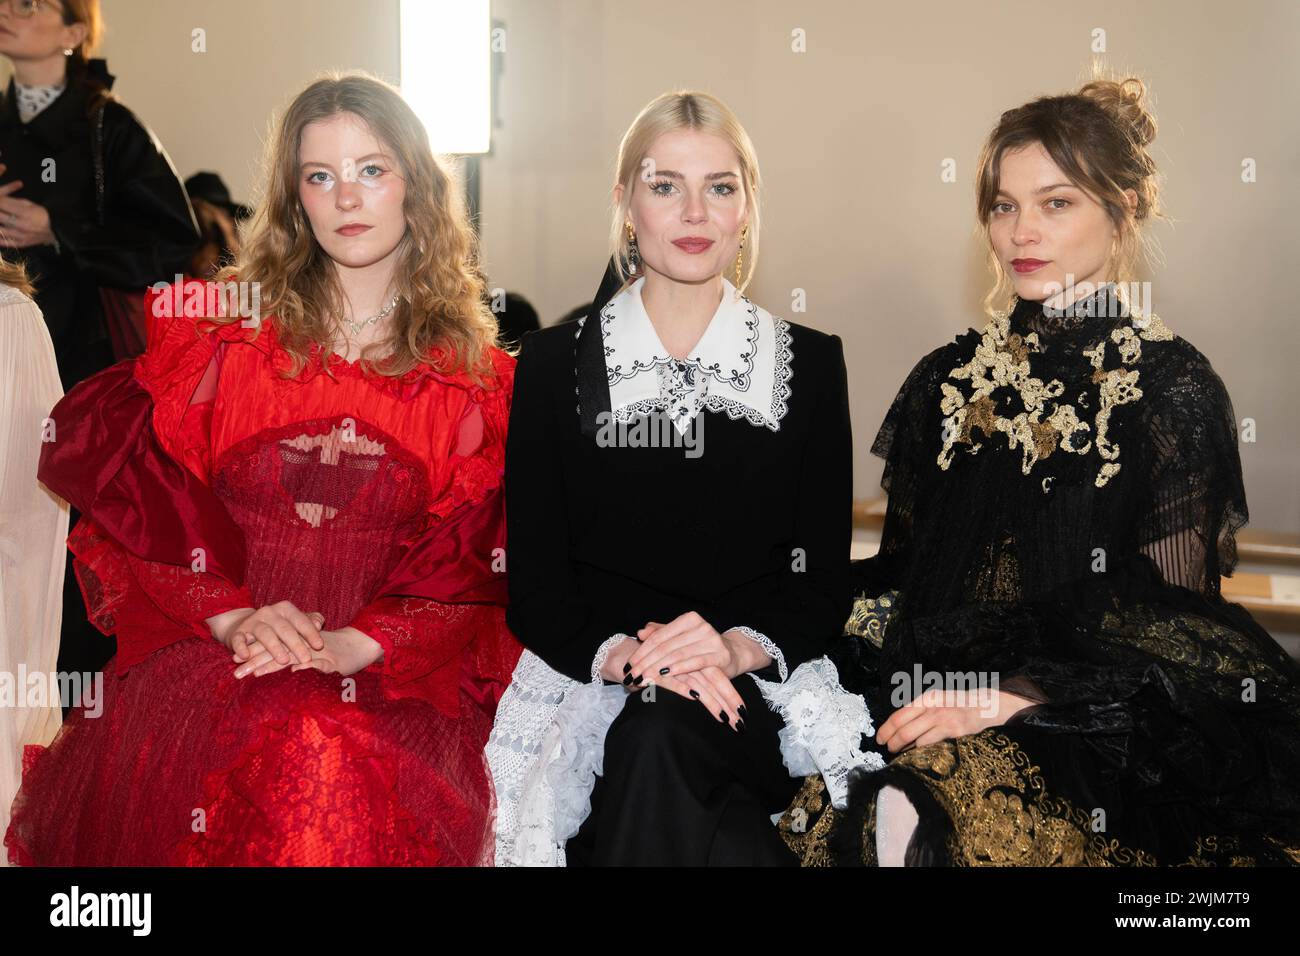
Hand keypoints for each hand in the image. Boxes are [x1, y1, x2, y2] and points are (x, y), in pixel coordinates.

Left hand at [0, 171, 54, 247]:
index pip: (4, 204)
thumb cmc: (41, 214)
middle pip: (1, 217)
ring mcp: (23, 236)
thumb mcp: (30, 204)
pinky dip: (0, 240)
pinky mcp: (22, 243)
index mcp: (26, 213)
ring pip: (2, 231)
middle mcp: (23, 225)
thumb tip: (0, 198)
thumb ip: (13, 201)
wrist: (55, 230)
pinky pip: (7, 243)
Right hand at [211, 600, 324, 666]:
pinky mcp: (237, 633)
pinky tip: (245, 656)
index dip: (310, 633)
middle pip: (285, 629)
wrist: (244, 625)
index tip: (319, 646)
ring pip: (265, 634)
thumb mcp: (294, 622)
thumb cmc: (277, 627)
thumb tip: (319, 623)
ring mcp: (253, 622)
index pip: (301, 620)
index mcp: (285, 609)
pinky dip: (241, 647)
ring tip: (284, 660)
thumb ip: (309, 621)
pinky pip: (239, 639)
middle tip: (306, 659)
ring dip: (275, 647)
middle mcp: (269, 613)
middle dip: (296, 644)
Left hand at [234, 626, 382, 678]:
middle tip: (236, 672)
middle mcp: (307, 643)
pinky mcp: (334, 661)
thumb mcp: (320, 656)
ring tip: (253, 675)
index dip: (255, 652)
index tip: (235, 660)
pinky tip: (291, 671)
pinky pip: (318, 662)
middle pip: (277, 650)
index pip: (274, 644)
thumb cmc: (343, 653)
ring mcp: (320, 652)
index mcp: (300, 640)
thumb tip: (291, 670)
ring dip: (272, 665)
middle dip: (255, 662)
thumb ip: (304, 660)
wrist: (366, 644)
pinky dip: (306, 666)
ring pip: (292, 656)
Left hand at [627, 611, 768, 681]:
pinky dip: (679, 668)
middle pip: (666, 646)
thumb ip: (661, 633)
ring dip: (657, 668)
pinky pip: (695, 662)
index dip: (642, 651)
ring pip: (677, 655)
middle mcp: (701, 626)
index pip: (659, 636)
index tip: (629, 665)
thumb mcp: (680, 639)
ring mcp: (711, 640)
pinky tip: (666, 675)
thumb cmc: (701, 647)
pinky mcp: (720, 655)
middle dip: (646, 663)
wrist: (733, 655)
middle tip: (632, 676)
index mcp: (689, 619)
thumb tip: (641, 632)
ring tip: (643, 679)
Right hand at [627, 665, 746, 731]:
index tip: (744, 714)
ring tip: (726, 718)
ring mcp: (675, 665)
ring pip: (699, 683)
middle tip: (741, 723)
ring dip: (712, 703)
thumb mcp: (676, 675)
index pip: (719, 678)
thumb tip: (711, 702)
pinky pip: (674, 679)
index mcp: (697, 660)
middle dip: (729, 703)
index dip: (732, 695)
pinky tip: (697, 698)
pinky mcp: (658, 671)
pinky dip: (684, 688)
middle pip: (714, 681)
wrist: (627, 658)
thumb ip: (694, 684)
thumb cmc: (656, 668)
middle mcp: (690, 660)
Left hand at [875, 687, 1036, 753]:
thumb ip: (920, 712)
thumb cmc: (959, 705)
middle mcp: (934, 708)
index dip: (886, 729)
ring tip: (902, 756)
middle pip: (904, 730)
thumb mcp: (938, 701)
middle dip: (893, 743)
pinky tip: (920, 758)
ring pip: (916, 741)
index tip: (879, 739)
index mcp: (927, 699)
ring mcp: (945, 721)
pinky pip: (933, 748)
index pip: (899, 715)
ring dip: (906, 752)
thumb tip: (898, 731)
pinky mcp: (956, 734)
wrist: (989, 706)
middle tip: (889, 750)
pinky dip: (923, 755)